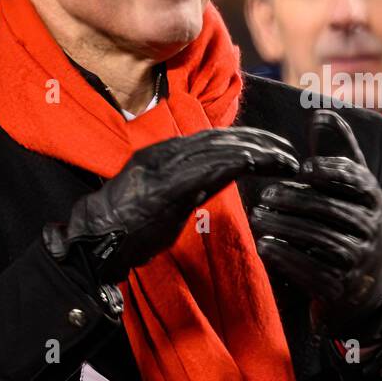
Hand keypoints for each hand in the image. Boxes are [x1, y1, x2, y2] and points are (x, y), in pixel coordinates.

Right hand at [43, 126, 299, 283]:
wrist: (93, 242)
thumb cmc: (122, 230)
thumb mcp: (156, 199)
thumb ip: (182, 185)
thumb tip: (212, 181)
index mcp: (159, 154)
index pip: (210, 138)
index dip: (244, 138)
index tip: (271, 147)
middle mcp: (163, 153)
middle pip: (221, 138)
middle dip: (259, 141)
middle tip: (289, 151)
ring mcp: (165, 169)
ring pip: (222, 148)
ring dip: (260, 152)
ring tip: (287, 161)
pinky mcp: (169, 188)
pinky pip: (212, 167)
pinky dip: (242, 161)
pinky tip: (264, 164)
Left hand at [250, 110, 381, 339]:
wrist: (366, 288)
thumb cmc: (352, 225)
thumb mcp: (352, 190)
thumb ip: (337, 152)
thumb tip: (321, 113)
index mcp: (375, 199)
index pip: (356, 179)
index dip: (330, 171)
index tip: (302, 168)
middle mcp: (374, 228)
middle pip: (331, 208)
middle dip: (295, 199)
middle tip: (266, 194)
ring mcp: (360, 260)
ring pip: (319, 237)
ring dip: (284, 226)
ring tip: (258, 217)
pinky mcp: (341, 287)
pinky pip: (312, 269)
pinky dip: (285, 256)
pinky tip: (265, 246)